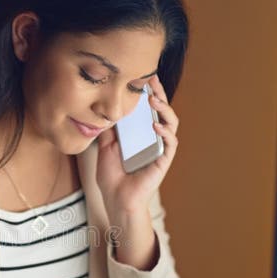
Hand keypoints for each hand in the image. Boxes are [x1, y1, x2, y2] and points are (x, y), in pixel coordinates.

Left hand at [96, 74, 179, 217]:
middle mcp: (153, 138)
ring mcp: (160, 148)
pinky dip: (165, 132)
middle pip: (162, 110)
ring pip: (171, 123)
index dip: (148, 92)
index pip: (148, 108)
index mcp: (140, 134)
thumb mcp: (105, 147)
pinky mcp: (164, 160)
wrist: (116, 200)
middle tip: (152, 79)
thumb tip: (104, 109)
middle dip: (159, 93)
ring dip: (164, 109)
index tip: (142, 77)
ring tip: (154, 99)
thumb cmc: (112, 177)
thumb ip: (108, 129)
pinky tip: (155, 124)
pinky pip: (171, 143)